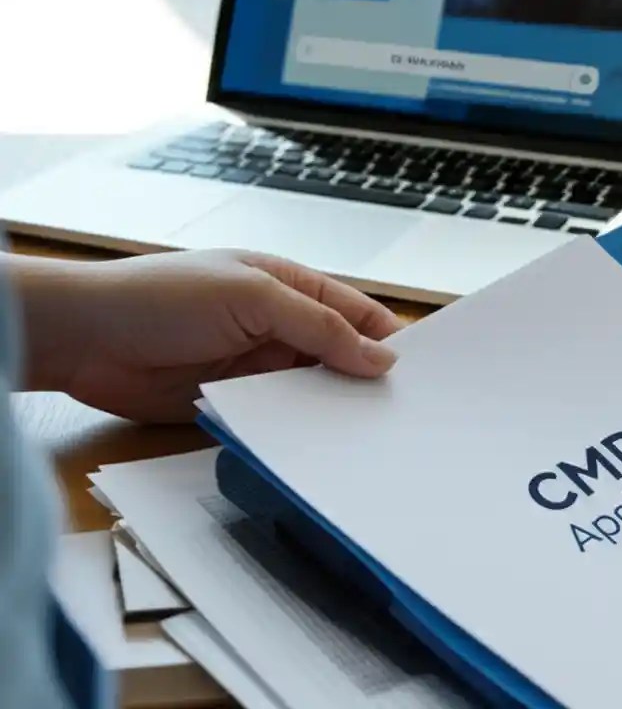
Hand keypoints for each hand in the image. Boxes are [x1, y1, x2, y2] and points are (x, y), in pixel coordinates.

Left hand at [13, 249, 404, 422]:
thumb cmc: (164, 297)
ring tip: (376, 440)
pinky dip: (301, 434)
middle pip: (339, 356)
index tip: (421, 373)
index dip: (387, 338)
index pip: (355, 312)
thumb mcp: (255, 298)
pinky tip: (325, 451)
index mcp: (288, 285)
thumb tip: (382, 357)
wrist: (85, 339)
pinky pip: (280, 421)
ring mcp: (256, 368)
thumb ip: (320, 328)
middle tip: (406, 415)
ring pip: (314, 393)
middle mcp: (278, 327)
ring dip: (336, 412)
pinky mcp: (235, 405)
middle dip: (368, 380)